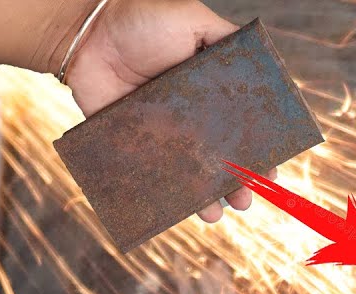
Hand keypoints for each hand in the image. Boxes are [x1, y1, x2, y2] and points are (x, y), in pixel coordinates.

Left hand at [64, 0, 259, 222]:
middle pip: (222, 157)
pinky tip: (180, 207)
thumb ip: (224, 37)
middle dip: (238, 182)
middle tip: (246, 199)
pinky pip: (154, 173)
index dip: (258, 150)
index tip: (269, 170)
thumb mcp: (192, 20)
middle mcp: (193, 117)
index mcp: (212, 91)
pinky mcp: (135, 144)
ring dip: (207, 196)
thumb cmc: (140, 20)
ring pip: (192, 171)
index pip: (243, 126)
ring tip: (217, 211)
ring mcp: (165, 133)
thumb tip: (261, 59)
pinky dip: (167, 194)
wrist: (86, 35)